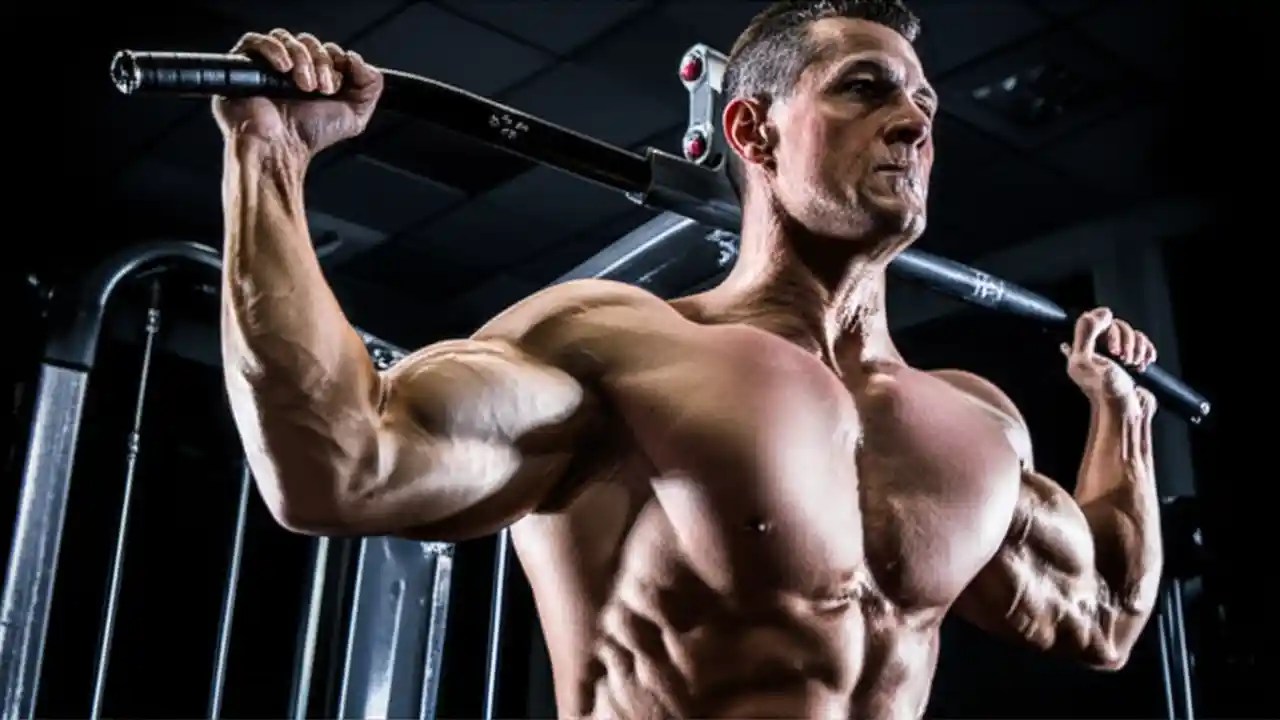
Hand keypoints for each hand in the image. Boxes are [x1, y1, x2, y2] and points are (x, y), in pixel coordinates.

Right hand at [212, 29, 382, 154]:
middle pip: (309, 42)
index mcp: (315, 76)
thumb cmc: (308, 137)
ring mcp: (267, 65)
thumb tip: (359, 60)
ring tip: (304, 86)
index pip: (327, 50)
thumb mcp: (354, 116)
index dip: (337, 59)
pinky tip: (285, 69)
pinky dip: (275, 50)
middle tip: (322, 89)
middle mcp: (291, 69)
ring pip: (286, 38)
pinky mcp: (244, 66)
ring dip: (303, 59)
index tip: (338, 82)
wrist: (279, 149)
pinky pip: (256, 41)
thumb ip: (369, 87)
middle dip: (322, 62)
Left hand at [1060, 307, 1156, 410]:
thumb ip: (1086, 333)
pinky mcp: (1132, 360)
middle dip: (1125, 341)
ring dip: (1137, 347)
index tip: (1112, 347)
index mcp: (1082, 349)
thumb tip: (1101, 312)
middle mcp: (1098, 350)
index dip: (1106, 327)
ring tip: (1133, 363)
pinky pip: (1143, 343)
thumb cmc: (1104, 391)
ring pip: (1132, 334)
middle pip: (1117, 325)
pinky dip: (1146, 350)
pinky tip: (1144, 363)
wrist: (1127, 411)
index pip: (1094, 321)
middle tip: (1123, 358)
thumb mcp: (1085, 360)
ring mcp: (1117, 355)